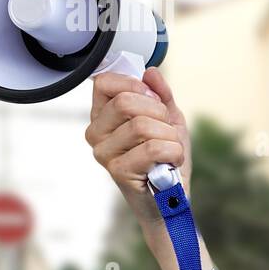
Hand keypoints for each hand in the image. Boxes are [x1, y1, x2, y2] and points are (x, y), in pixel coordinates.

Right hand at [85, 66, 190, 225]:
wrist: (172, 197)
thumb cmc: (166, 158)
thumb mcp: (168, 120)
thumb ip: (161, 95)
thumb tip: (151, 72)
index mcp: (103, 115)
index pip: (104, 82)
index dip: (135, 85)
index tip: (153, 99)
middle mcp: (96, 132)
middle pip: (126, 102)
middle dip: (159, 114)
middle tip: (166, 130)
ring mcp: (104, 153)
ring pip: (142, 125)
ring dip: (169, 137)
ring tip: (169, 150)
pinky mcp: (118, 171)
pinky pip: (153, 148)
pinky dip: (173, 153)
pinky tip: (169, 163)